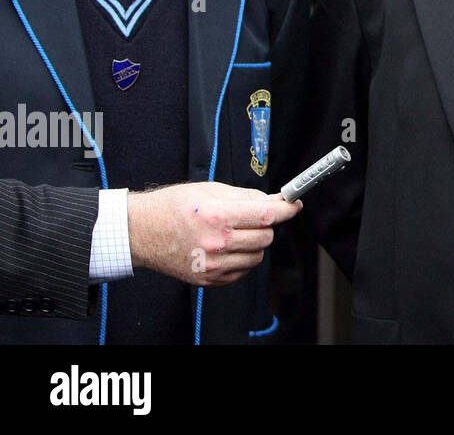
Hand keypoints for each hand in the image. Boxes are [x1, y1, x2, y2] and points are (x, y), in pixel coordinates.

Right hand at [127, 183, 301, 286]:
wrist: (142, 231)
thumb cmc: (173, 207)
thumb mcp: (210, 190)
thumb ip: (245, 196)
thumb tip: (274, 200)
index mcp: (217, 216)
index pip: (267, 215)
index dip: (287, 209)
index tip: (294, 204)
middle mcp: (216, 243)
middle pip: (266, 237)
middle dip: (267, 224)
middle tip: (254, 217)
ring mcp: (212, 265)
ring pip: (257, 255)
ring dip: (254, 242)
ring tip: (235, 231)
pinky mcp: (208, 279)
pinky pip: (242, 271)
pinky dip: (242, 258)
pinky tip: (227, 247)